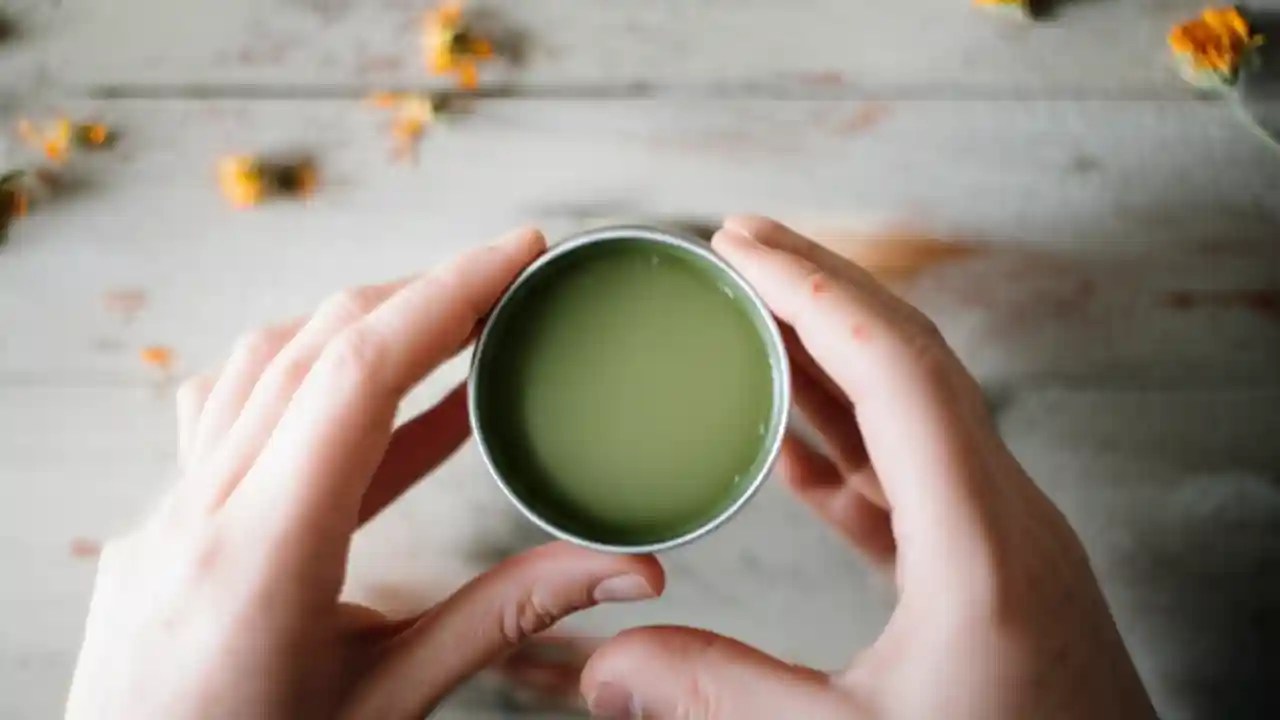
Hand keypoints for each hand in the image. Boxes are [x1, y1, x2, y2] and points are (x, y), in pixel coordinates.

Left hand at [67, 228, 663, 719]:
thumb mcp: (388, 706)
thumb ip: (501, 621)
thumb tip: (620, 570)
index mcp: (257, 561)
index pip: (355, 378)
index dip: (445, 295)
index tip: (517, 254)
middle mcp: (196, 518)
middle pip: (310, 350)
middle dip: (418, 295)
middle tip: (507, 280)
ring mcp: (166, 519)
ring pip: (261, 371)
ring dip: (361, 329)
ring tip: (450, 328)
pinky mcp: (162, 530)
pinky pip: (231, 417)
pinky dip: (309, 382)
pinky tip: (368, 401)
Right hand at [580, 217, 1154, 719]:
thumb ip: (721, 695)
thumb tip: (603, 667)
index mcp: (981, 540)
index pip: (895, 368)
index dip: (810, 291)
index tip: (739, 246)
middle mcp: (1003, 519)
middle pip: (911, 362)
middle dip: (820, 290)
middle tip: (738, 247)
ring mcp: (1002, 543)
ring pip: (913, 413)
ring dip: (831, 357)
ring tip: (754, 321)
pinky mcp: (989, 577)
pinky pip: (910, 479)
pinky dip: (846, 442)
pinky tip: (793, 444)